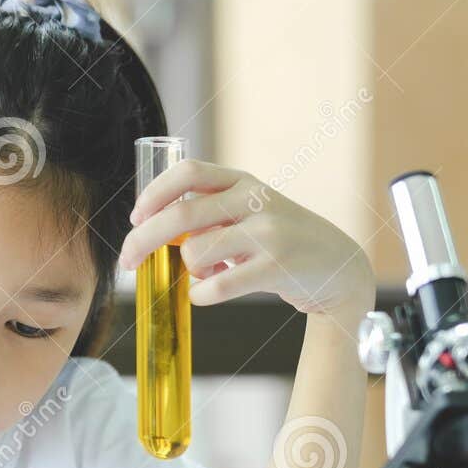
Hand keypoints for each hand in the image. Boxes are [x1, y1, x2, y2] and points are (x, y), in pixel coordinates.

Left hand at [120, 159, 373, 326]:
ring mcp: (268, 232)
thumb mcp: (250, 213)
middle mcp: (255, 200)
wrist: (340, 269)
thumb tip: (151, 230)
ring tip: (209, 273)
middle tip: (127, 261)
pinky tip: (207, 293)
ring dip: (188, 270)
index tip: (134, 218)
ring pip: (195, 252)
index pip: (189, 172)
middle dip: (142, 240)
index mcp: (243, 182)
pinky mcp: (276, 267)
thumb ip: (209, 215)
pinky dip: (201, 294)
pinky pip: (216, 285)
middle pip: (180, 214)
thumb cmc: (282, 242)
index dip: (153, 192)